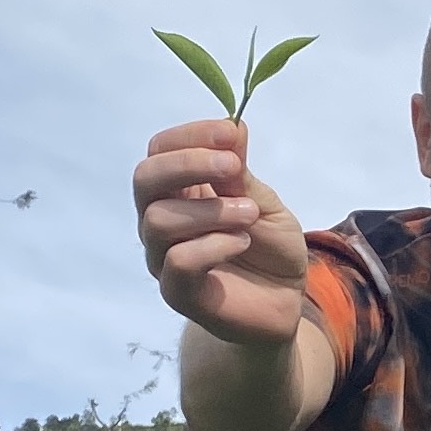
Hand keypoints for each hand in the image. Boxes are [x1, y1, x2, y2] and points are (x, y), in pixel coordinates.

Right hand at [133, 119, 307, 345]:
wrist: (285, 303)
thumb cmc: (270, 249)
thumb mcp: (264, 203)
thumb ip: (242, 174)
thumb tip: (234, 127)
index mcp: (179, 191)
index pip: (160, 151)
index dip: (190, 136)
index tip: (230, 134)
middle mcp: (160, 220)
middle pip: (145, 179)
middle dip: (188, 164)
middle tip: (232, 166)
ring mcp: (163, 258)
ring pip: (159, 220)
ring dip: (211, 210)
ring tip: (249, 214)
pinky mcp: (177, 292)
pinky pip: (179, 260)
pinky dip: (215, 245)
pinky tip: (242, 243)